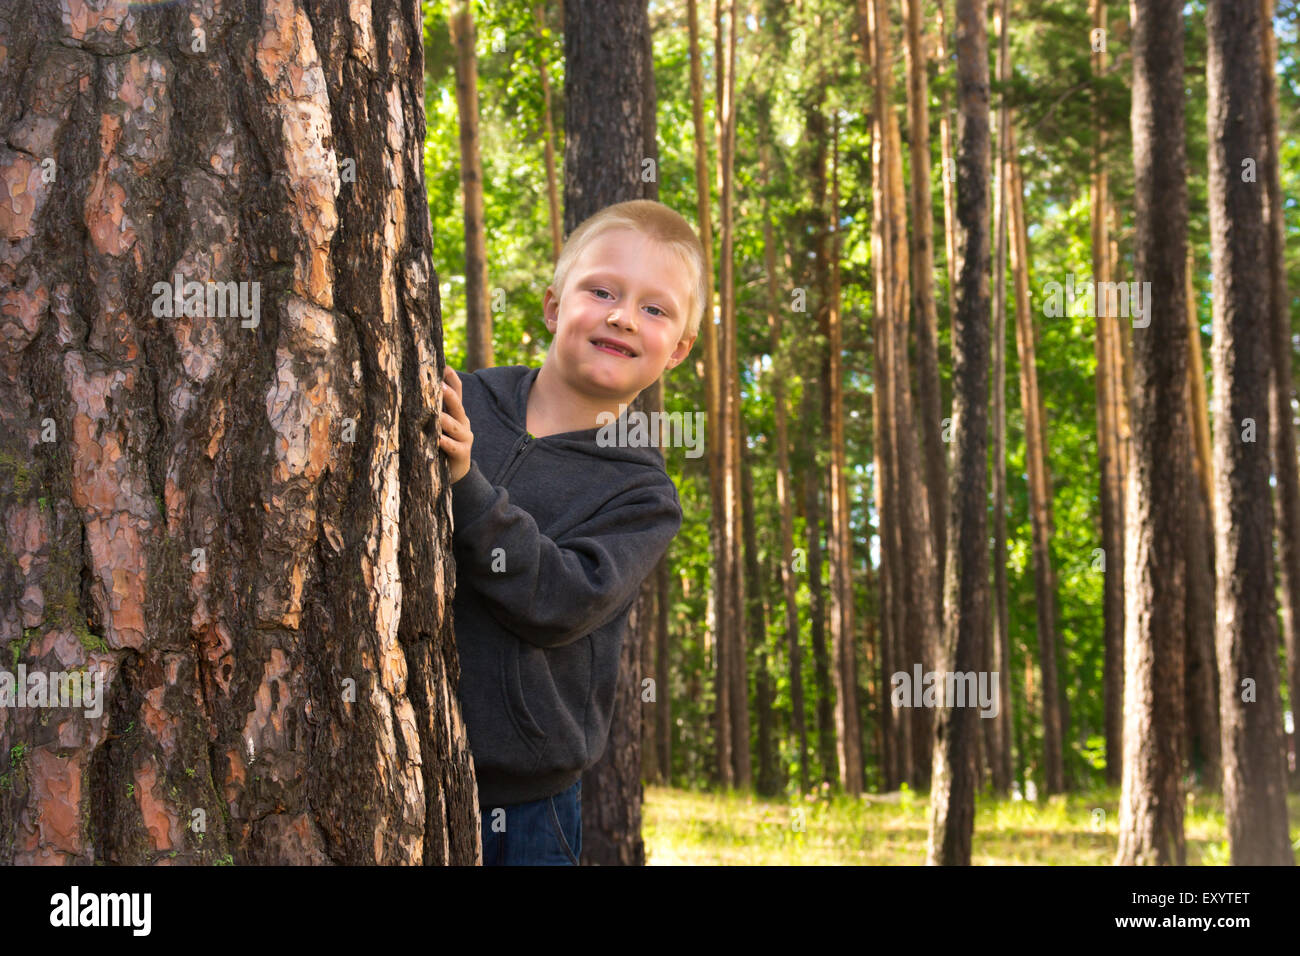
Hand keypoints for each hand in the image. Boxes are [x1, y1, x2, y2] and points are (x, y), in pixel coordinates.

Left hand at [439, 367, 472, 483]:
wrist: (455, 471)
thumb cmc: (441, 443)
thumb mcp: (438, 423)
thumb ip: (432, 407)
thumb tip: (412, 387)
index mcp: (456, 412)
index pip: (457, 391)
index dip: (452, 379)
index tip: (444, 366)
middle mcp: (463, 422)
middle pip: (457, 406)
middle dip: (449, 396)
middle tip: (440, 386)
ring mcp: (464, 438)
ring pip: (455, 426)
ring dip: (446, 420)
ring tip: (437, 415)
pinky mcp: (463, 453)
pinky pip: (453, 447)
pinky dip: (446, 443)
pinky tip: (438, 439)